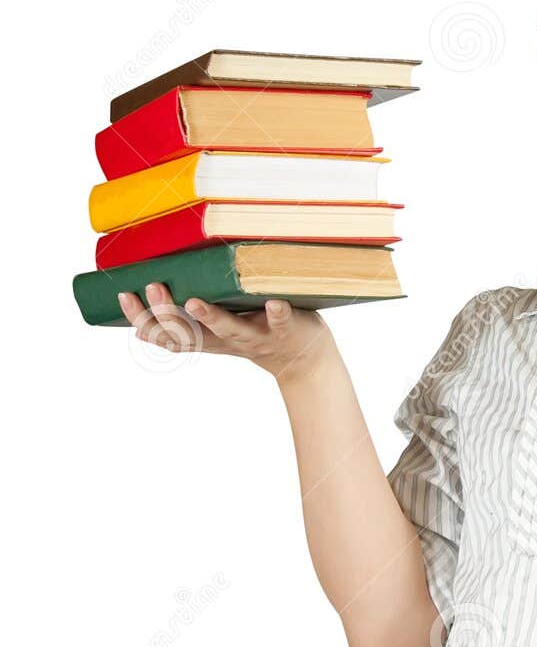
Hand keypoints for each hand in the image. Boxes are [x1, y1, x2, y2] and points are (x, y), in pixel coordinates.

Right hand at [117, 281, 335, 383]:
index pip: (166, 334)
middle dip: (168, 314)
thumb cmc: (254, 332)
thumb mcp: (216, 332)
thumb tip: (140, 323)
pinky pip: (281, 321)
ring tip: (196, 302)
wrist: (303, 359)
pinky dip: (277, 313)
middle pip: (191, 334)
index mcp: (207, 338)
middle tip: (152, 288)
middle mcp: (227, 339)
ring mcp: (257, 335)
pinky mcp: (286, 329)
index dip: (142, 319)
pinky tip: (274, 303)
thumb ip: (187, 324)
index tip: (123, 295)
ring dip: (212, 318)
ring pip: (230, 330)